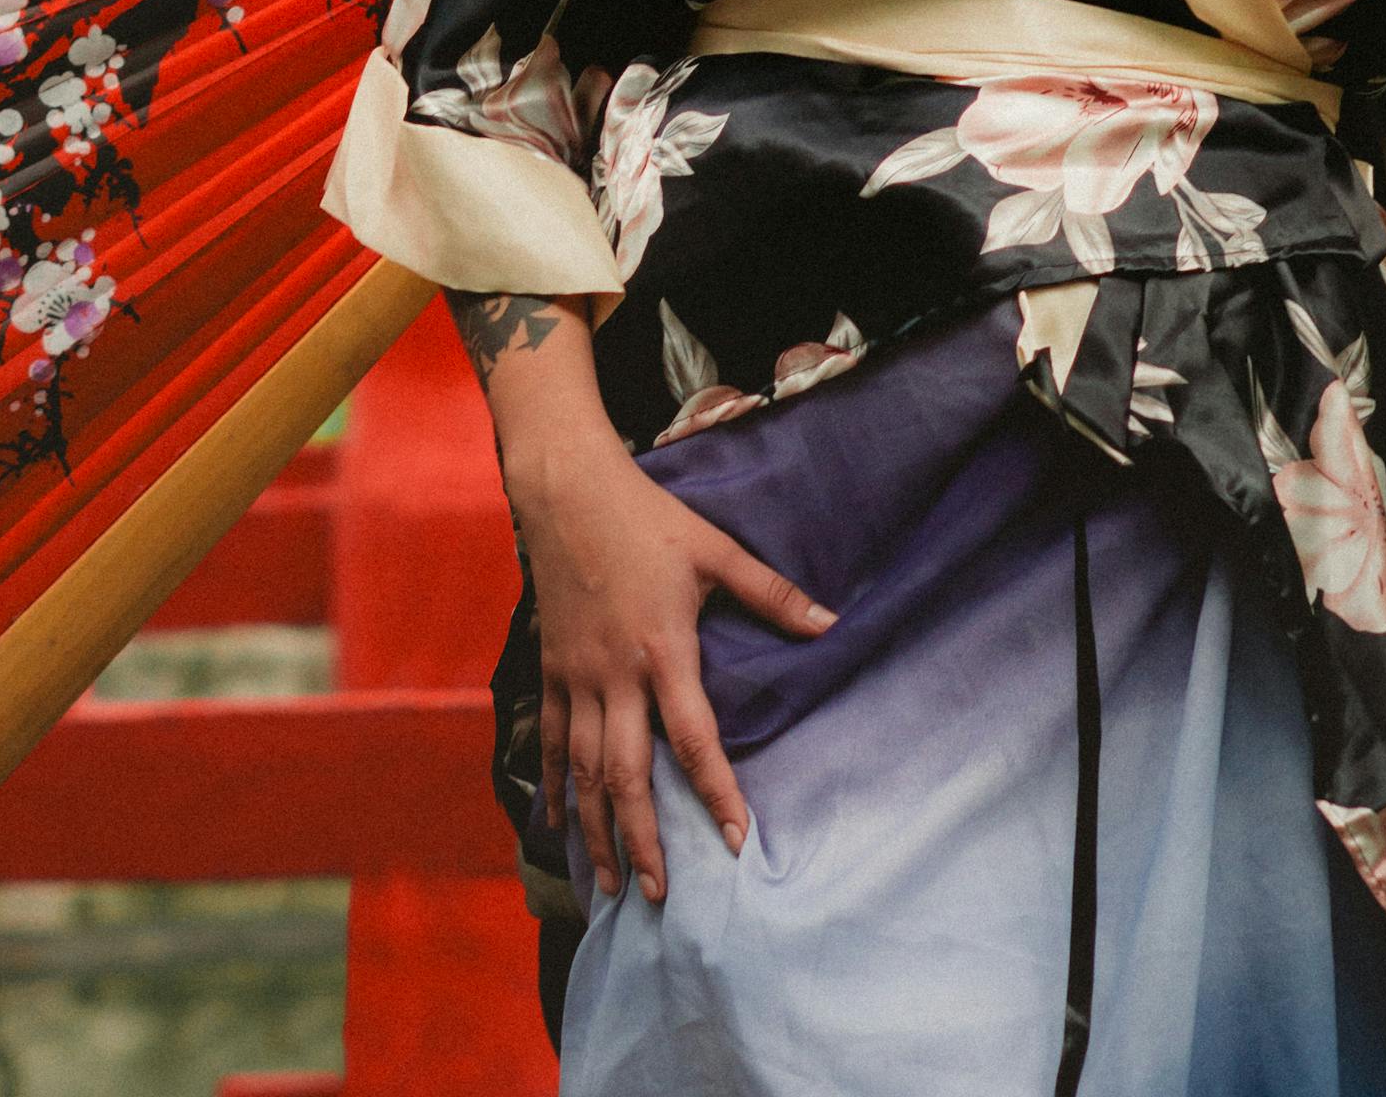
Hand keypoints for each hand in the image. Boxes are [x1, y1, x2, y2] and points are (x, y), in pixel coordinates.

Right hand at [513, 432, 835, 908]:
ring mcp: (578, 676)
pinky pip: (553, 741)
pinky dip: (556, 786)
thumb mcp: (717, 549)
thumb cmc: (649, 518)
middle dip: (644, 839)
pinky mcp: (552, 669)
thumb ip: (773, 593)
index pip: (695, 737)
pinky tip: (561, 825)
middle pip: (629, 774)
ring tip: (610, 884)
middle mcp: (617, 674)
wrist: (568, 490)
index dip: (716, 792)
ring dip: (598, 830)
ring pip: (585, 771)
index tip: (737, 841)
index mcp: (664, 648)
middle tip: (661, 895)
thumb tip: (833, 624)